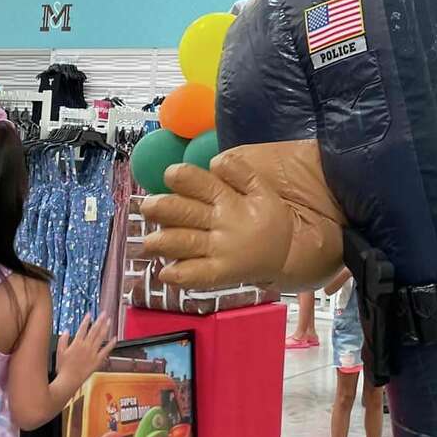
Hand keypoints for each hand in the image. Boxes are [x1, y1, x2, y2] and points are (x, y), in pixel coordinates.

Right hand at [56, 314, 114, 391]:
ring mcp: (93, 353)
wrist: (69, 380)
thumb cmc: (63, 368)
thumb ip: (62, 340)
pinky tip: (115, 338)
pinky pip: (106, 350)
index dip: (86, 320)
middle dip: (99, 320)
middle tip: (104, 313)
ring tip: (109, 321)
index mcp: (76, 343)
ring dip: (106, 328)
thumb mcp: (59, 352)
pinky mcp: (97, 360)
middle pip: (94, 330)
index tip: (90, 314)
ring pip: (101, 337)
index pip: (82, 329)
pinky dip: (111, 344)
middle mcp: (86, 346)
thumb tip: (66, 331)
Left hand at [142, 152, 292, 290]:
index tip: (169, 175)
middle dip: (161, 208)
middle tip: (148, 207)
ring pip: (184, 244)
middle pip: (186, 213)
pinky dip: (180, 275)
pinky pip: (197, 275)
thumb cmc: (268, 217)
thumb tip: (214, 161)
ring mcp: (220, 250)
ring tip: (150, 241)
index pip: (203, 184)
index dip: (182, 177)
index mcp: (231, 200)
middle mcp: (222, 224)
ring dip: (162, 242)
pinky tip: (167, 273)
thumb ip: (238, 171)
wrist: (288, 252)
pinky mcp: (220, 273)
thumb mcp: (261, 188)